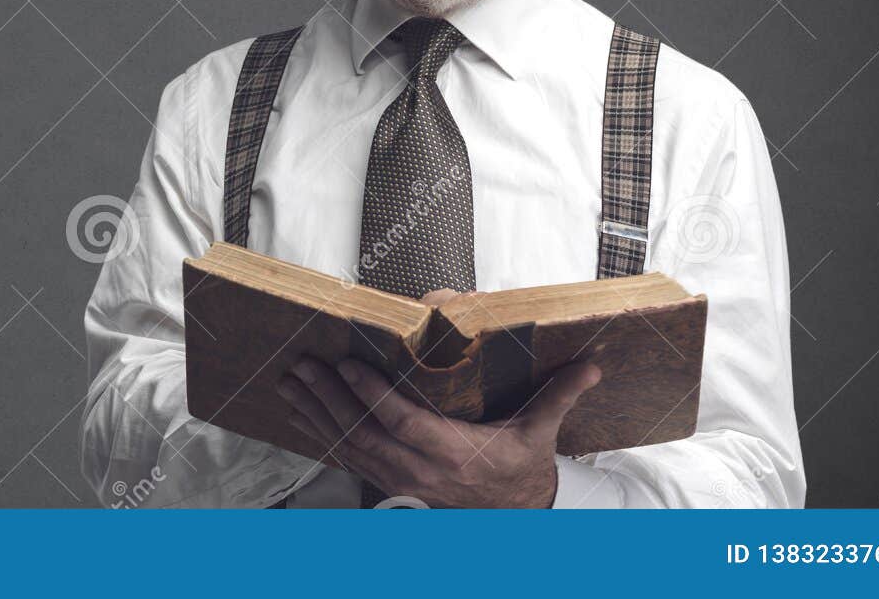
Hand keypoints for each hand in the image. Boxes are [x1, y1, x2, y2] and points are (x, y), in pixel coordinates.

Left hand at [276, 352, 600, 507]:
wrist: (514, 513)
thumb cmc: (521, 465)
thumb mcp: (540, 431)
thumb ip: (559, 395)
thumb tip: (590, 365)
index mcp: (453, 451)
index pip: (401, 420)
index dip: (371, 394)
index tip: (346, 364)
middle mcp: (419, 469)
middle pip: (363, 433)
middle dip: (328, 398)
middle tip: (301, 366)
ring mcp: (400, 480)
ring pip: (349, 446)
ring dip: (315, 414)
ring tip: (288, 383)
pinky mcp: (389, 482)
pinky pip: (348, 458)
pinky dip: (320, 433)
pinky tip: (300, 412)